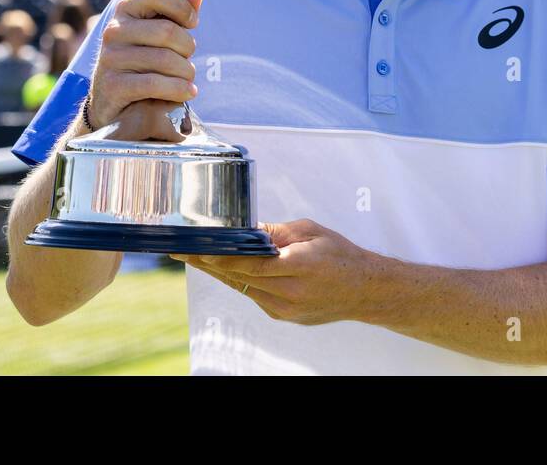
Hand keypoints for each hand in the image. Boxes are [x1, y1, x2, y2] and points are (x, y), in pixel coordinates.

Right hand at [87, 0, 202, 142]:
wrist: (112, 103)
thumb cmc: (143, 61)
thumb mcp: (159, 33)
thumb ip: (177, 11)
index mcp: (126, 10)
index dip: (181, 7)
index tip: (192, 22)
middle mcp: (114, 30)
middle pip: (167, 31)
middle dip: (187, 48)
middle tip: (187, 59)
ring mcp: (110, 58)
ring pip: (165, 60)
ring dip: (186, 73)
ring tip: (187, 79)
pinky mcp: (112, 85)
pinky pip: (155, 84)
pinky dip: (178, 90)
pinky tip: (186, 93)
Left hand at [171, 219, 387, 325]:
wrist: (364, 290)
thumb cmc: (340, 256)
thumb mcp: (310, 232)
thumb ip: (276, 233)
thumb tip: (245, 230)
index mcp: (299, 266)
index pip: (248, 262)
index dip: (219, 256)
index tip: (196, 248)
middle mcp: (290, 292)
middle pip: (239, 277)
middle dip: (208, 263)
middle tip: (183, 252)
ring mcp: (285, 309)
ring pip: (243, 288)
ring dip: (220, 273)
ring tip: (196, 258)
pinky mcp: (283, 316)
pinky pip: (254, 296)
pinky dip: (240, 281)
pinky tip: (225, 270)